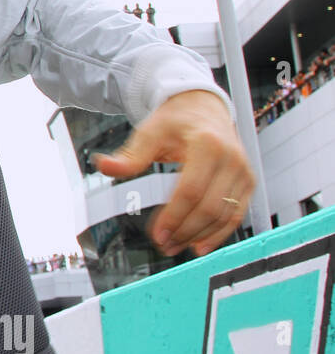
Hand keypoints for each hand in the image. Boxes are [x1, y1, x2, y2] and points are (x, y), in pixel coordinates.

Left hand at [91, 89, 254, 258]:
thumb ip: (130, 156)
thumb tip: (105, 166)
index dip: (174, 217)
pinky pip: (236, 213)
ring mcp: (242, 171)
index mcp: (207, 145)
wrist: (203, 107)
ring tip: (177, 246)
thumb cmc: (177, 119)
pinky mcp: (247, 181)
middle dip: (185, 231)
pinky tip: (201, 243)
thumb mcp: (149, 133)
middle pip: (209, 207)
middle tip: (164, 244)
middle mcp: (231, 158)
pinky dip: (220, 232)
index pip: (190, 190)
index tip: (157, 234)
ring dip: (201, 236)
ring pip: (225, 215)